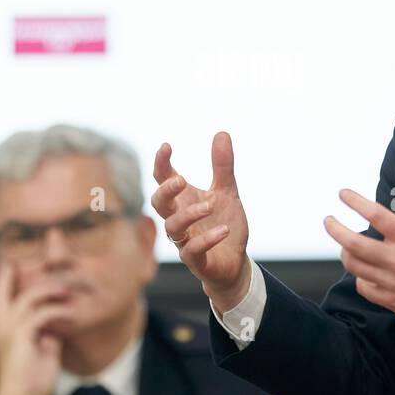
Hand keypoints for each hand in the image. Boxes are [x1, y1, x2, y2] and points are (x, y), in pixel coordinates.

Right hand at [0, 259, 72, 394]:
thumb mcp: (41, 351)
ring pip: (30, 296)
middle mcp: (3, 323)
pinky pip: (42, 314)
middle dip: (34, 272)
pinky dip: (60, 312)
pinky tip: (73, 315)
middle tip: (61, 267)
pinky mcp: (21, 338)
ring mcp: (10, 329)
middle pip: (8, 284)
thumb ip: (47, 334)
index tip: (20, 258)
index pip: (1, 290)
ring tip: (70, 289)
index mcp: (4, 325)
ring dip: (53, 289)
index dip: (7, 272)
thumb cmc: (28, 382)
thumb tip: (60, 324)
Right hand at [151, 132, 251, 311]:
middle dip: (166, 191)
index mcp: (184, 199)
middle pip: (158, 203)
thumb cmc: (224, 224)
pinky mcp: (196, 260)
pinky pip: (193, 251)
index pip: (163, 179)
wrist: (235, 262)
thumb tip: (222, 133)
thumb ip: (223, 166)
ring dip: (189, 215)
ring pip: (173, 227)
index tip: (167, 146)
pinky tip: (223, 230)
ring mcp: (185, 241)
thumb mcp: (227, 192)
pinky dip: (207, 240)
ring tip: (210, 205)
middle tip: (182, 180)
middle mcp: (179, 218)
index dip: (161, 163)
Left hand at [323, 176, 394, 348]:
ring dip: (344, 251)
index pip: (374, 214)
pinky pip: (363, 287)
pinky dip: (359, 276)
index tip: (343, 194)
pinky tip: (364, 270)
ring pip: (353, 265)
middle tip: (329, 220)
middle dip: (334, 228)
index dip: (354, 201)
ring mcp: (391, 282)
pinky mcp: (392, 301)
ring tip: (344, 244)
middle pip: (351, 242)